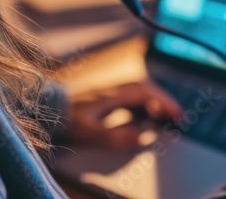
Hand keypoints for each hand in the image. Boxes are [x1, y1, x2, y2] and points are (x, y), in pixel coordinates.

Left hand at [67, 80, 182, 148]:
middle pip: (146, 88)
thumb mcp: (91, 131)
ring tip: (165, 116)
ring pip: (139, 89)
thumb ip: (116, 136)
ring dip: (154, 100)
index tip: (178, 114)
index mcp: (113, 94)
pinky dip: (143, 101)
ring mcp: (109, 90)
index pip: (146, 92)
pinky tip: (144, 113)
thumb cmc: (67, 117)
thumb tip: (142, 137)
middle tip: (177, 116)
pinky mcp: (104, 95)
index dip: (165, 101)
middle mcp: (113, 88)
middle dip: (164, 100)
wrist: (48, 106)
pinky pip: (130, 94)